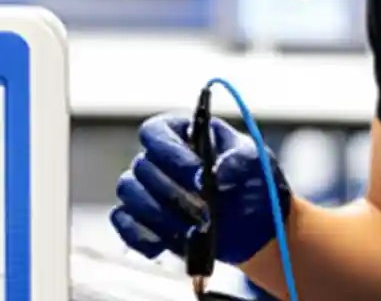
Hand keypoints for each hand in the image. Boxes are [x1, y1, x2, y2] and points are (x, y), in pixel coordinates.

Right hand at [109, 112, 291, 265]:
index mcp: (180, 133)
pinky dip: (139, 236)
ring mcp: (147, 189)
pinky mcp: (144, 220)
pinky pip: (125, 223)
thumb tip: (213, 173)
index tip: (198, 175)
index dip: (171, 153)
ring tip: (189, 232)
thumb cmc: (253, 182)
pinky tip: (162, 246)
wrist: (255, 224)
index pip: (154, 133)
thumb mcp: (255, 164)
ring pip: (130, 194)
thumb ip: (238, 163)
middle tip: (203, 212)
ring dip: (157, 215)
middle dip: (172, 193)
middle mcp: (157, 158)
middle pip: (141, 167)